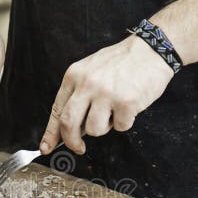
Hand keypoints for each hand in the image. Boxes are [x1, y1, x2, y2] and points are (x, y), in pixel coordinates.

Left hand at [40, 35, 173, 154]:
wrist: (152, 49)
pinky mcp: (126, 102)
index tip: (46, 147)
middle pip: (68, 124)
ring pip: (94, 130)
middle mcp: (87, 84)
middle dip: (72, 142)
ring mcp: (106, 93)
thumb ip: (78, 94)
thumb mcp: (91, 70)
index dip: (51, 133)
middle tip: (79, 147)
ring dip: (105, 127)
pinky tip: (130, 105)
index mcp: (74, 76)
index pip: (57, 109)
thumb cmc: (122, 62)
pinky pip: (120, 127)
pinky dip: (126, 121)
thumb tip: (68, 125)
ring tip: (114, 110)